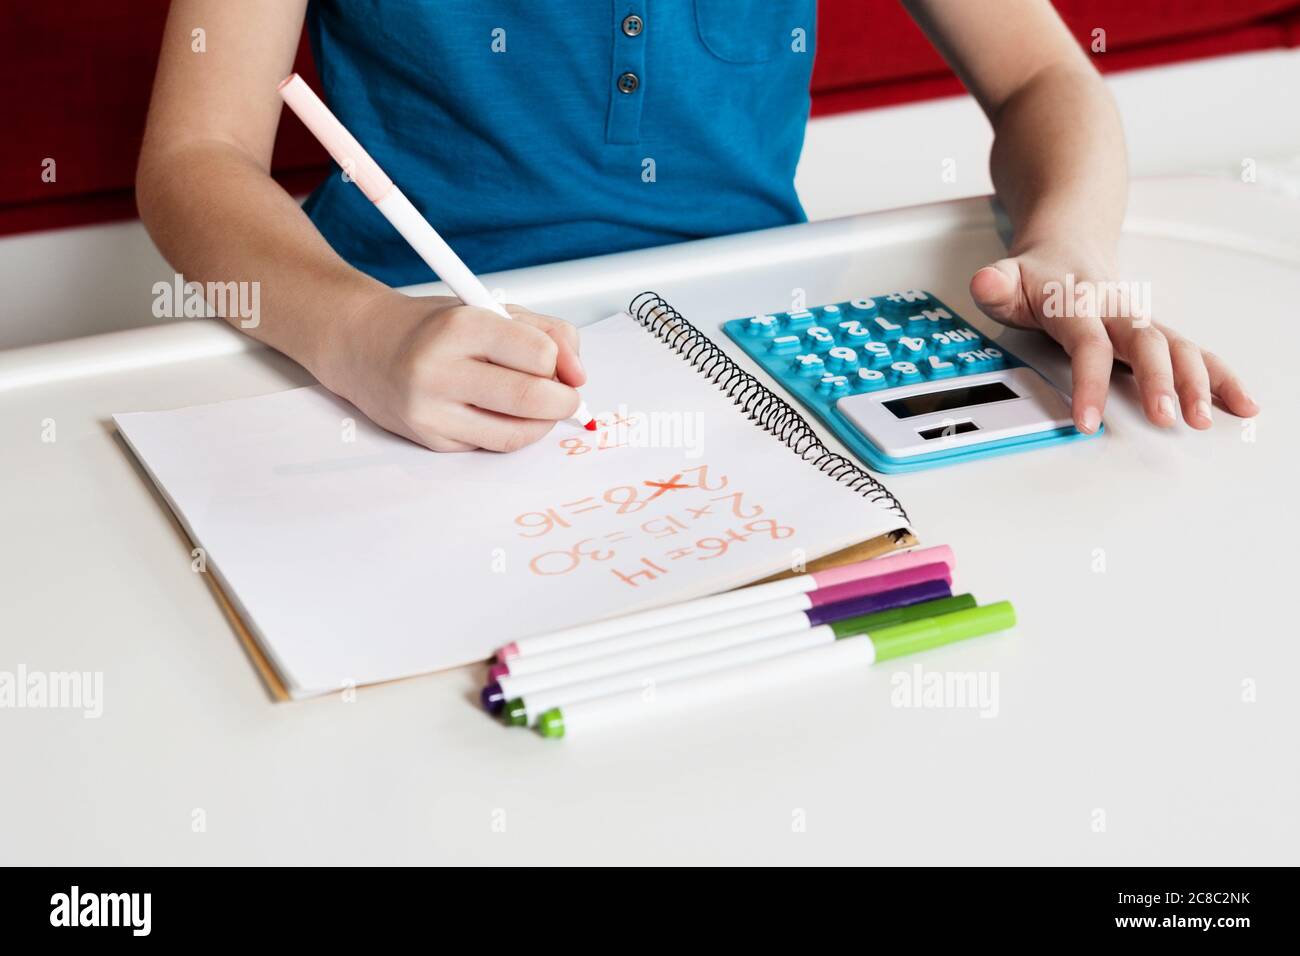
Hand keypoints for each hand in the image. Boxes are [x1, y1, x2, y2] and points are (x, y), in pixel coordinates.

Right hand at [313, 289, 586, 451]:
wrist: (365, 346)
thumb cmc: (432, 327)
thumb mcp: (490, 309)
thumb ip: (546, 332)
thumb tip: (578, 374)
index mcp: (459, 327)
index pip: (538, 354)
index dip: (561, 363)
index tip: (561, 365)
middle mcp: (440, 370)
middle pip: (530, 399)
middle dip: (563, 401)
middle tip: (567, 396)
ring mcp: (431, 411)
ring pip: (515, 433)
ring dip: (540, 423)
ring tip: (537, 405)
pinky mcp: (430, 440)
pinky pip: (491, 446)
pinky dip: (509, 431)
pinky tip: (500, 412)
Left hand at [969, 240, 1257, 432]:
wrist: (1068, 244)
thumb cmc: (1039, 275)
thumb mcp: (1007, 277)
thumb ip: (996, 285)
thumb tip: (986, 283)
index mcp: (1080, 305)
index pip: (1089, 345)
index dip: (1090, 382)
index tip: (1088, 421)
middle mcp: (1119, 312)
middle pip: (1146, 344)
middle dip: (1159, 381)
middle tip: (1165, 418)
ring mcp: (1142, 323)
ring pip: (1178, 348)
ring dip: (1196, 383)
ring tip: (1203, 419)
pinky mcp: (1158, 335)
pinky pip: (1195, 354)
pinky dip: (1220, 378)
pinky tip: (1239, 403)